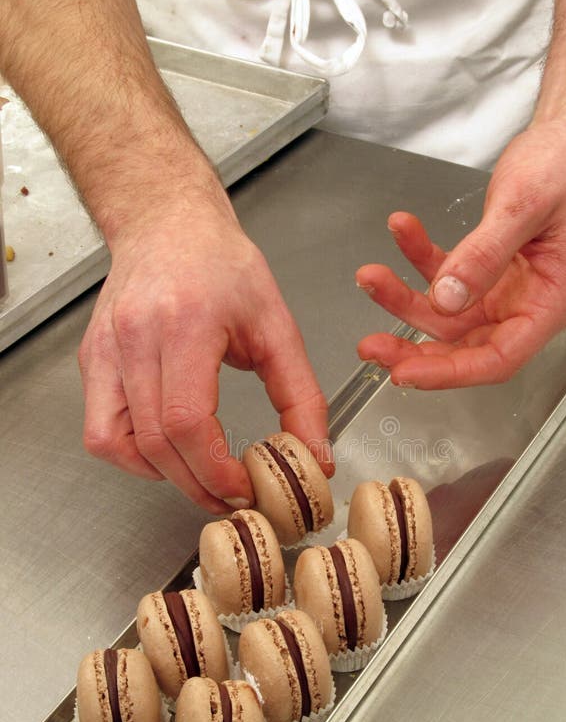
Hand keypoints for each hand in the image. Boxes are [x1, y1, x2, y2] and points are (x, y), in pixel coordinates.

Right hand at [78, 193, 330, 514]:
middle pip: (154, 442)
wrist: (168, 225)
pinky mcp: (92, 359)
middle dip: (197, 485)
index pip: (186, 420)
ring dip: (162, 476)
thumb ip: (302, 396)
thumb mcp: (278, 325)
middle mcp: (135, 337)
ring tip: (202, 479)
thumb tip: (316, 458)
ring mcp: (105, 350)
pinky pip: (100, 430)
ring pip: (118, 444)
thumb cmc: (222, 265)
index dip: (215, 469)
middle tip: (232, 496)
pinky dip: (131, 456)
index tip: (245, 487)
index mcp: (186, 324)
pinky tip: (165, 453)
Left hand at [356, 120, 565, 387]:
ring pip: (446, 312)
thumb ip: (484, 254)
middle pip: (465, 345)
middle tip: (371, 346)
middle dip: (415, 348)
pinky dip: (418, 257)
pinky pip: (444, 274)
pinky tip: (401, 231)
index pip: (499, 358)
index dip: (450, 373)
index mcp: (553, 302)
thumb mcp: (525, 204)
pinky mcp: (488, 270)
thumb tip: (446, 299)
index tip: (405, 373)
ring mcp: (506, 290)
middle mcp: (528, 305)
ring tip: (371, 278)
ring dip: (405, 298)